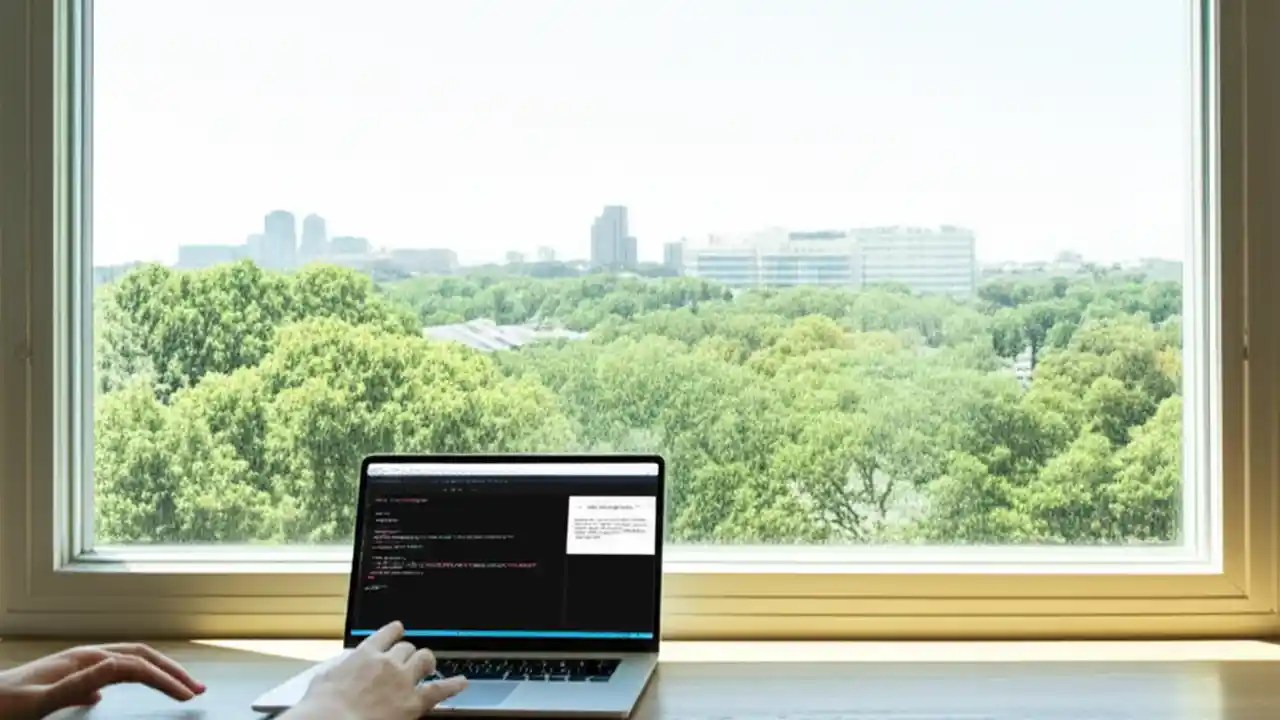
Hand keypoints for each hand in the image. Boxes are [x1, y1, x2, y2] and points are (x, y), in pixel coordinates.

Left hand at [0, 643, 204, 718]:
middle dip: (172, 671)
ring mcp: (75, 665)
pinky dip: (133, 677)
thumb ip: (76, 685)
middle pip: (140, 656)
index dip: (166, 680)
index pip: (137, 666)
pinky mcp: (66, 677)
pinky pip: (110, 672)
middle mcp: (83, 657)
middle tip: (197, 688)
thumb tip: (116, 667)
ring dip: (155, 671)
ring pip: (127, 661)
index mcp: (82, 661)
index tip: (188, 697)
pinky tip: (123, 689)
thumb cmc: (1, 707)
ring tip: (175, 684)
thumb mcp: (37, 702)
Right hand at [284, 621, 466, 719]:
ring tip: (428, 665)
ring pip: (424, 659)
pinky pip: (439, 689)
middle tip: (409, 658)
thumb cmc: (321, 707)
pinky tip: (461, 682)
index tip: (398, 630)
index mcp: (364, 654)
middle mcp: (387, 662)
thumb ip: (340, 668)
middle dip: (408, 652)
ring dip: (426, 662)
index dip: (395, 632)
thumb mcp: (324, 678)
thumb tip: (343, 667)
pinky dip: (453, 685)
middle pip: (406, 647)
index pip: (385, 634)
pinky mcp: (413, 701)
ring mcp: (403, 680)